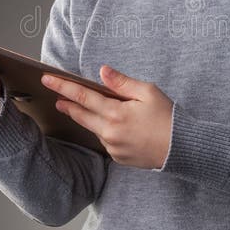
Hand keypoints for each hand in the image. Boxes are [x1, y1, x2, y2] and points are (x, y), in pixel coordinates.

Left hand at [41, 65, 173, 169]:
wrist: (182, 148)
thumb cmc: (168, 117)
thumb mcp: (148, 92)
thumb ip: (121, 83)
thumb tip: (102, 71)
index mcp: (115, 113)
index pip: (81, 96)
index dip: (62, 86)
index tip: (47, 79)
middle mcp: (109, 132)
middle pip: (80, 115)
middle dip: (67, 104)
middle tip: (56, 97)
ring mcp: (112, 147)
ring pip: (92, 129)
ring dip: (86, 118)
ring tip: (81, 108)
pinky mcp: (118, 158)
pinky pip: (104, 141)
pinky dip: (103, 131)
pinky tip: (110, 125)